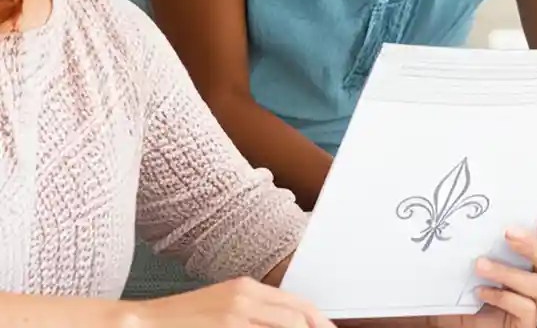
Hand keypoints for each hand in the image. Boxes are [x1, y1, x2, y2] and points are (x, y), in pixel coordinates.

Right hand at [127, 276, 335, 327]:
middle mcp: (245, 297)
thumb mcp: (222, 308)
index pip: (298, 303)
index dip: (320, 321)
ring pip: (287, 327)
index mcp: (247, 288)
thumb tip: (286, 323)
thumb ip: (254, 314)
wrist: (141, 322)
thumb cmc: (180, 321)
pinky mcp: (226, 327)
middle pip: (298, 317)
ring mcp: (235, 314)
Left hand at [436, 226, 536, 327]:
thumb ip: (487, 242)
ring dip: (509, 272)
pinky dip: (502, 297)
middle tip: (509, 233)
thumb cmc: (471, 288)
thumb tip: (478, 215)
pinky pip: (524, 308)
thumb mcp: (480, 261)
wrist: (463, 321)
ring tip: (480, 265)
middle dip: (535, 247)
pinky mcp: (526, 324)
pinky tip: (480, 291)